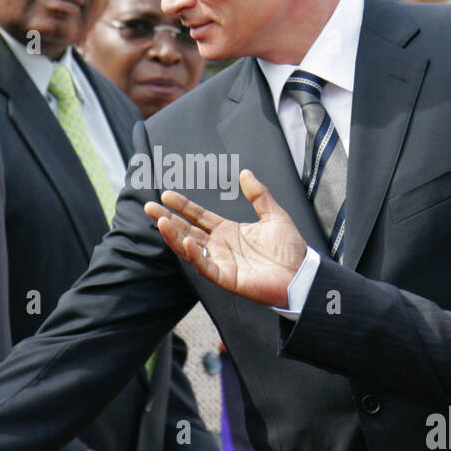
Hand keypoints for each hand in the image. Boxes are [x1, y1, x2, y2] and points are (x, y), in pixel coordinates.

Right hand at [145, 169, 306, 306]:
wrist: (302, 274)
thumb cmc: (290, 249)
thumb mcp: (274, 215)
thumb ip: (258, 195)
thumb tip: (245, 173)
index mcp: (228, 231)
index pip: (199, 216)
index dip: (182, 206)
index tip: (166, 195)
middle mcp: (220, 246)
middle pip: (187, 230)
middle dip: (167, 220)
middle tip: (149, 208)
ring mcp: (221, 262)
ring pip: (191, 248)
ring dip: (175, 236)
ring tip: (160, 222)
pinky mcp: (226, 277)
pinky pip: (205, 266)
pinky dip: (194, 255)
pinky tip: (186, 241)